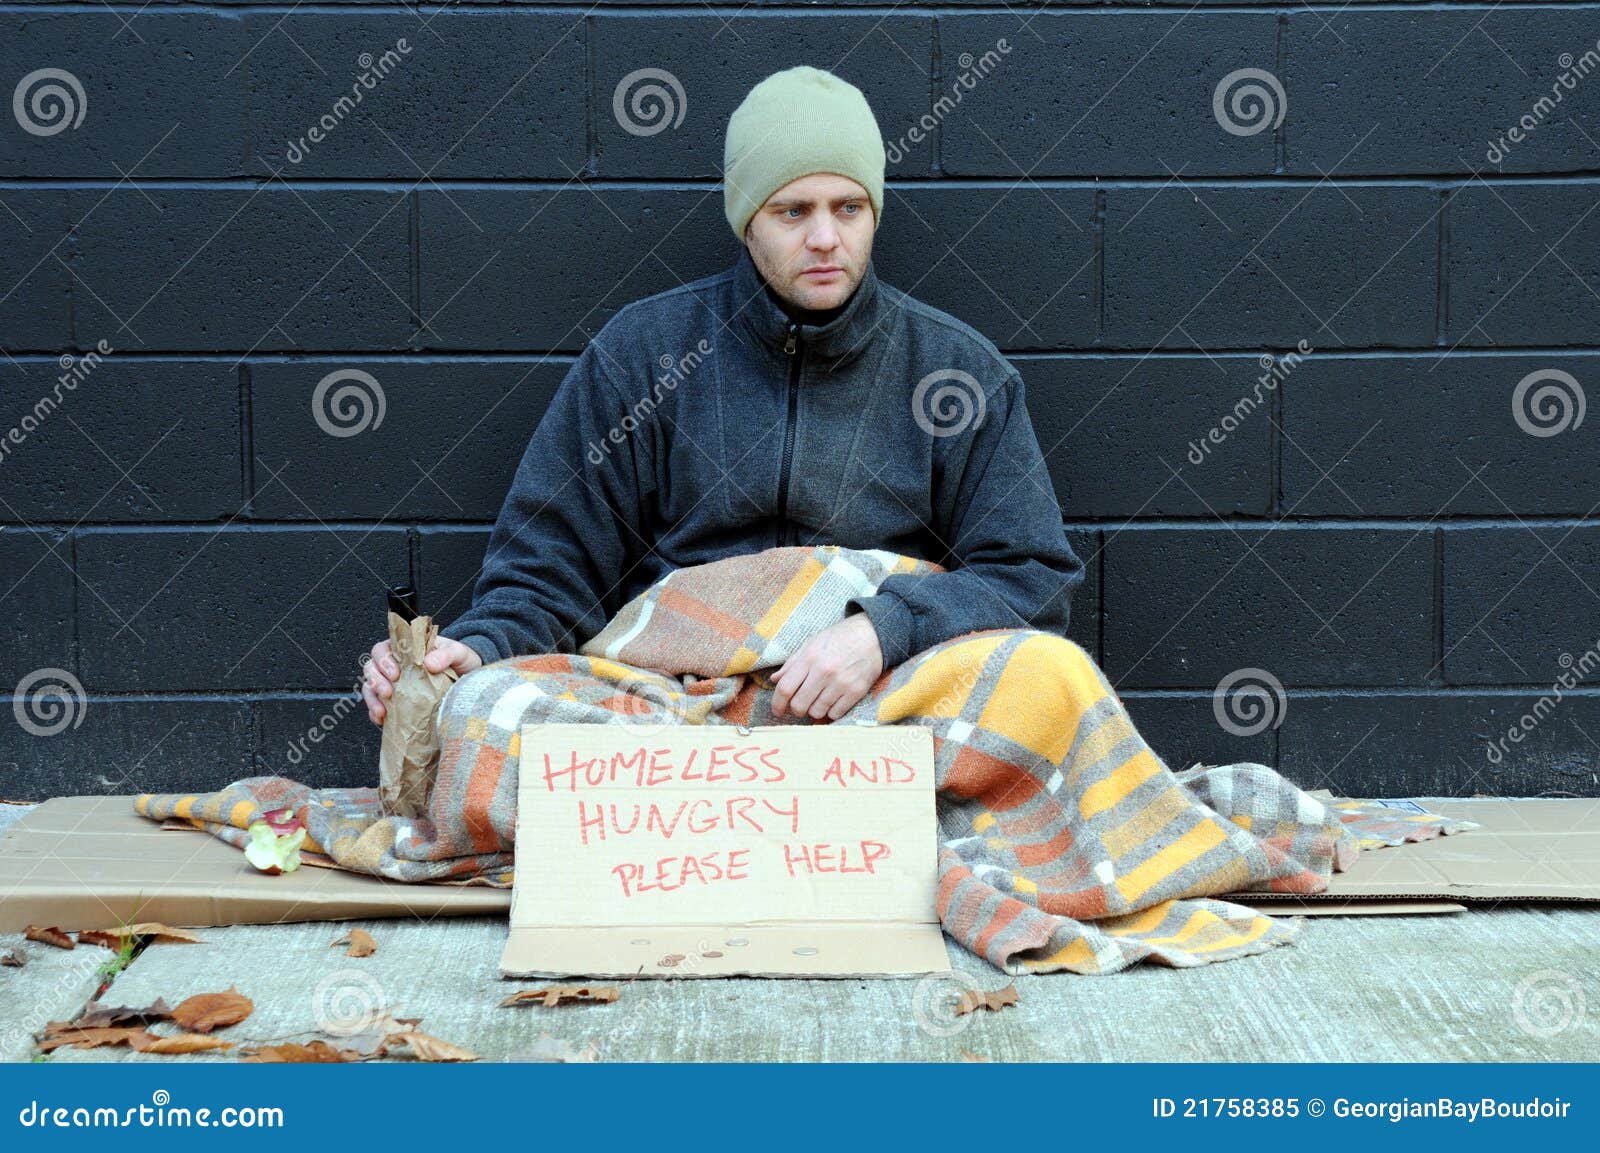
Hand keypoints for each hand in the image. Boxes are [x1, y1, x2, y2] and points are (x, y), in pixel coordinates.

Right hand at [362, 636, 482, 724]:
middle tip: (387, 692)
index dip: (383, 660)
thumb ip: (447, 654)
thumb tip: (429, 664)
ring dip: (372, 699)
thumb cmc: (461, 661)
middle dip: (375, 680)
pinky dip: (375, 712)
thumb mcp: (459, 653)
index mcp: (407, 649)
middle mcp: (396, 665)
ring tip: (381, 711)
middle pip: (371, 667)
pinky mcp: (396, 701)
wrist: (470, 679)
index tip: (395, 674)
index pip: (384, 649)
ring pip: (370, 687)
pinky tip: (381, 719)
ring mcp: (393, 684)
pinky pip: (377, 706)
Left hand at [770, 614, 883, 721]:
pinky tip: (833, 702)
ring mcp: (841, 683)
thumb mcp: (811, 643)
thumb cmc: (838, 638)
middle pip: (799, 704)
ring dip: (814, 710)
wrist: (872, 635)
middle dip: (796, 710)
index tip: (777, 710)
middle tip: (799, 706)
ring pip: (817, 712)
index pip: (785, 688)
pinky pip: (835, 714)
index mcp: (809, 658)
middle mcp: (824, 672)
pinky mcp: (856, 692)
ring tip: (819, 700)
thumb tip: (774, 680)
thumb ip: (792, 663)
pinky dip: (831, 712)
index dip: (777, 703)